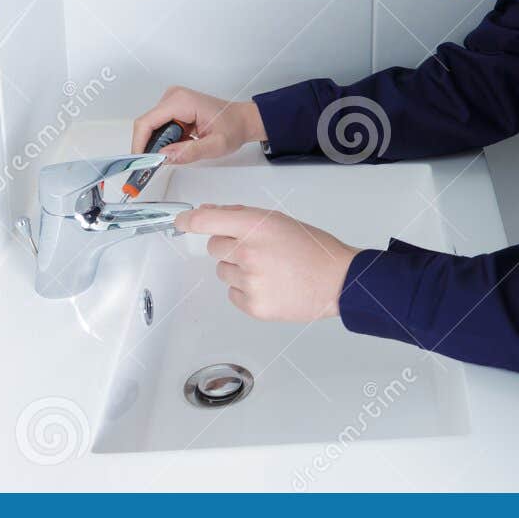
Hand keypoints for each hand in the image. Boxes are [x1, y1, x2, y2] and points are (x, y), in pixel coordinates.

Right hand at [131, 86, 265, 163]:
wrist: (242, 120)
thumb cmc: (233, 127)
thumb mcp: (216, 145)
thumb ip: (190, 151)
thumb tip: (165, 156)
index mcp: (181, 101)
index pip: (147, 123)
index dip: (139, 144)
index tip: (141, 162)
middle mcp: (173, 97)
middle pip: (147, 126)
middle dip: (151, 147)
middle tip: (162, 163)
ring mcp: (172, 101)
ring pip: (152, 128)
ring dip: (161, 144)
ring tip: (182, 150)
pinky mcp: (173, 109)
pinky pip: (160, 128)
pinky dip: (166, 141)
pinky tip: (182, 144)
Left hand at [174, 204, 358, 321]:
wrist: (338, 281)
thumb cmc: (312, 248)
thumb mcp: (279, 221)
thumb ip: (242, 215)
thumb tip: (210, 212)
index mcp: (256, 225)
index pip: (206, 221)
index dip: (188, 221)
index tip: (180, 223)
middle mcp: (249, 252)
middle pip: (214, 248)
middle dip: (229, 246)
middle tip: (257, 250)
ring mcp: (250, 281)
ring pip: (223, 272)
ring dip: (239, 269)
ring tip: (269, 270)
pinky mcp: (253, 305)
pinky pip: (233, 294)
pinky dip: (247, 290)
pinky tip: (271, 285)